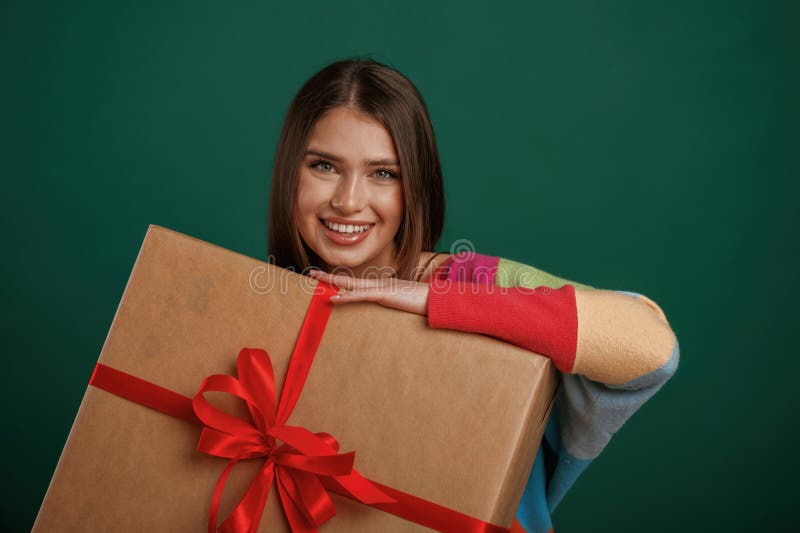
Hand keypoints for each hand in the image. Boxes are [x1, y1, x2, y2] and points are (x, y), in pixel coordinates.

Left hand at [307, 269, 429, 315]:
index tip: (326, 280)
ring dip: (331, 282)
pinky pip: (360, 295)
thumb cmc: (422, 303)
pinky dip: (345, 297)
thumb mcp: (403, 304)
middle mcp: (378, 283)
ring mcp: (380, 287)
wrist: (436, 299)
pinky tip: (332, 299)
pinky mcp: (383, 294)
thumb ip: (393, 305)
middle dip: (328, 276)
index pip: (356, 283)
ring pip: (350, 284)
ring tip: (315, 279)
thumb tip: (387, 310)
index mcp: (381, 286)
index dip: (340, 281)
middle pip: (348, 279)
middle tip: (311, 273)